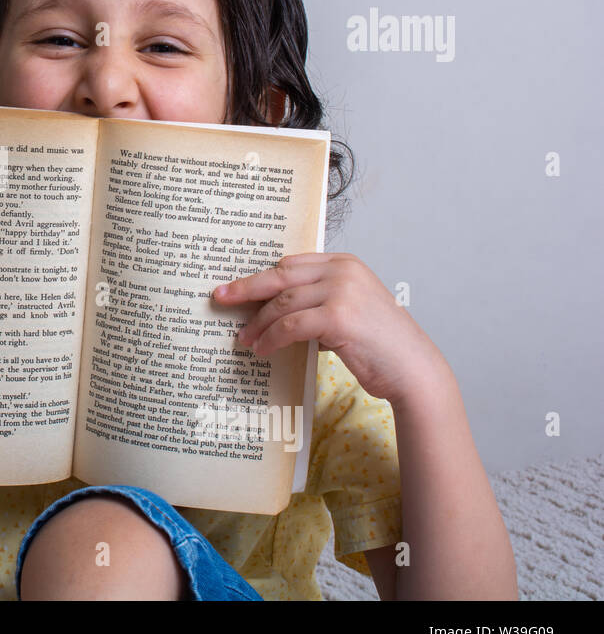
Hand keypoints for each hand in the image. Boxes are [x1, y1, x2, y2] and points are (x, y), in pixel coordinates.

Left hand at [212, 253, 443, 403]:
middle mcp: (343, 271)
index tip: (233, 287)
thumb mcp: (348, 310)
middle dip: (246, 289)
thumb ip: (317, 301)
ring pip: (282, 304)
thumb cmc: (379, 345)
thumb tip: (271, 310)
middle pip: (280, 275)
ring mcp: (341, 292)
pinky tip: (262, 350)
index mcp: (344, 263)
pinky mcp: (338, 318)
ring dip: (258, 324)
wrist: (413, 370)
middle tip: (220, 299)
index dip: (259, 277)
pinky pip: (290, 326)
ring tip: (244, 339)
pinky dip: (271, 338)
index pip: (290, 264)